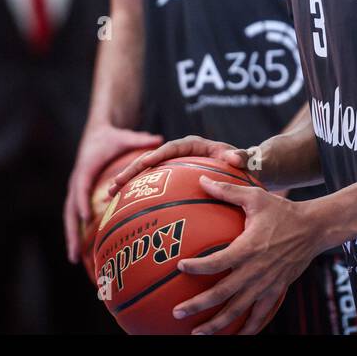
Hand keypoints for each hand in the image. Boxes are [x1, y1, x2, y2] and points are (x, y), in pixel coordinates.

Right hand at [63, 124, 163, 261]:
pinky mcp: (78, 194)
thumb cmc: (112, 137)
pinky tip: (82, 251)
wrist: (97, 133)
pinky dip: (77, 231)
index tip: (87, 219)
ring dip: (72, 237)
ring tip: (75, 259)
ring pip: (70, 216)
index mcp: (86, 168)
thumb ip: (140, 139)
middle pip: (71, 209)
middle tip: (75, 253)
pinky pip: (75, 215)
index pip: (82, 187)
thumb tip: (160, 138)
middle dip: (72, 231)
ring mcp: (75, 189)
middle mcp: (77, 181)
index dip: (83, 202)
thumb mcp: (124, 137)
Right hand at [108, 134, 250, 195]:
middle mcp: (181, 154)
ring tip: (109, 195)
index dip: (158, 155)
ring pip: (147, 174)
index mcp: (195, 145)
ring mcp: (174, 168)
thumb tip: (235, 157)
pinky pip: (153, 187)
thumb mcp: (247, 159)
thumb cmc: (247, 163)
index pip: (173, 147)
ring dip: (128, 183)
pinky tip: (123, 211)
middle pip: (152, 159)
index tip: (145, 163)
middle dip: (132, 170)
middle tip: (114, 185)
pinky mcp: (172, 181)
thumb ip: (243, 157)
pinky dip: (139, 196)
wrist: (246, 169)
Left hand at [173, 177, 318, 333]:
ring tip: (197, 333)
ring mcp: (267, 284)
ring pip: (239, 310)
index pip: (218, 262)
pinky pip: (261, 315)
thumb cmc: (282, 210)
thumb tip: (202, 179)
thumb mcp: (255, 196)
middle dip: (199, 305)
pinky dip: (248, 328)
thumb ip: (227, 190)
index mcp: (248, 248)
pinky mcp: (276, 290)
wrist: (314, 228)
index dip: (198, 266)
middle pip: (223, 294)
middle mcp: (256, 270)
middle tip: (178, 312)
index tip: (181, 266)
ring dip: (217, 324)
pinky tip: (234, 336)